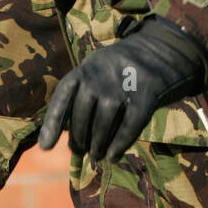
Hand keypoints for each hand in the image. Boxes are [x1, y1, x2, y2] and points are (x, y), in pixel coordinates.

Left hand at [38, 17, 207, 163]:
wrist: (162, 51)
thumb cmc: (121, 70)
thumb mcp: (97, 70)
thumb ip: (80, 95)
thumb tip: (64, 134)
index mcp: (86, 68)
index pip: (63, 95)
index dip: (52, 122)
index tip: (45, 147)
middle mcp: (101, 75)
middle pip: (82, 114)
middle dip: (79, 138)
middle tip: (81, 151)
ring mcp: (124, 84)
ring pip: (104, 122)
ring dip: (98, 144)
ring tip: (96, 156)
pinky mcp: (147, 94)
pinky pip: (129, 125)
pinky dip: (120, 144)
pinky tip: (113, 156)